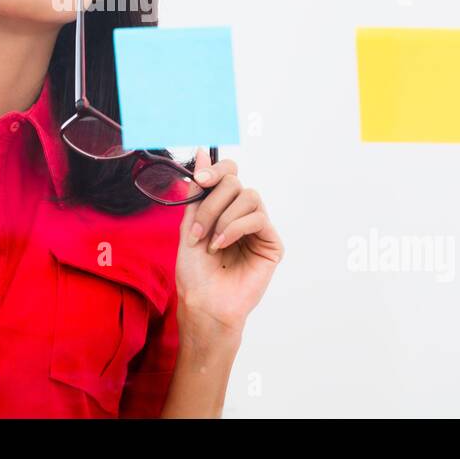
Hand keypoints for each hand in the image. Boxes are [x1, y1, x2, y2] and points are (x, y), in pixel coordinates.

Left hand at [175, 149, 283, 336]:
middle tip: (197, 228)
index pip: (228, 174)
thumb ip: (197, 193)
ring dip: (223, 216)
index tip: (200, 178)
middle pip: (235, 182)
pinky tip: (222, 244)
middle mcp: (241, 215)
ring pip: (249, 196)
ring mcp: (258, 229)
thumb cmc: (195, 273)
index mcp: (223, 209)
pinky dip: (235, 227)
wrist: (203, 304)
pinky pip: (258, 218)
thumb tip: (201, 154)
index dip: (216, 169)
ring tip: (210, 241)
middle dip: (211, 202)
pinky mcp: (271, 243)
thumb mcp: (189, 225)